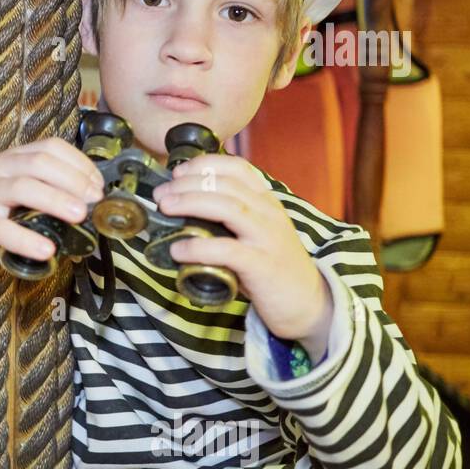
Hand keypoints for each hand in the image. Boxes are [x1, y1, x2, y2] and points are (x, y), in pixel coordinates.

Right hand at [0, 137, 104, 262]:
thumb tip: (90, 201)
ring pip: (22, 188)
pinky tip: (46, 250)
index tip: (100, 186)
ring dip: (55, 200)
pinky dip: (25, 239)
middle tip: (96, 201)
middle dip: (73, 179)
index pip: (51, 148)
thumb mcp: (15, 186)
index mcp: (15, 157)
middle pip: (40, 163)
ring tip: (80, 216)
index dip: (80, 164)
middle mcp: (1, 169)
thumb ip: (45, 187)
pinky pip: (1, 229)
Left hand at [150, 155, 332, 359]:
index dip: (205, 164)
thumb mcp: (255, 233)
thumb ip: (229, 219)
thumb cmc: (271, 267)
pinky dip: (198, 247)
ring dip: (190, 203)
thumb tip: (182, 209)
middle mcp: (269, 213)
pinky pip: (227, 250)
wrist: (308, 303)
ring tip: (165, 208)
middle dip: (187, 184)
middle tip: (161, 193)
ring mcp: (267, 238)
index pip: (238, 168)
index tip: (178, 172)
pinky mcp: (262, 266)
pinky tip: (178, 250)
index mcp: (266, 202)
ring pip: (227, 207)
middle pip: (225, 185)